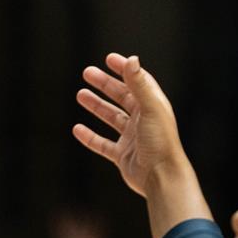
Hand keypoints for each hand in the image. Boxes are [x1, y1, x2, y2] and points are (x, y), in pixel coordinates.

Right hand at [73, 53, 187, 197]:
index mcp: (153, 106)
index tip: (109, 59)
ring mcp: (132, 138)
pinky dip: (90, 136)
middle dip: (105, 84)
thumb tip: (131, 59)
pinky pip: (102, 143)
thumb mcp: (150, 108)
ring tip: (80, 95)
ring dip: (96, 106)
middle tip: (86, 73)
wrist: (161, 177)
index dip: (124, 70)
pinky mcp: (123, 155)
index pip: (138, 82)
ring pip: (111, 117)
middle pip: (122, 97)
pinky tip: (77, 129)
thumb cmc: (160, 141)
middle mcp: (143, 120)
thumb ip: (139, 84)